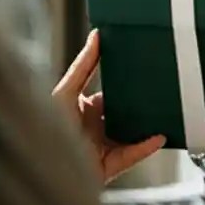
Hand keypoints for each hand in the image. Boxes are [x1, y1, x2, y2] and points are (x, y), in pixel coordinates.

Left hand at [53, 29, 165, 182]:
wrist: (42, 167)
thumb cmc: (45, 129)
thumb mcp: (65, 91)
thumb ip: (82, 66)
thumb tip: (95, 38)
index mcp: (82, 110)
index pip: (108, 93)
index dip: (122, 83)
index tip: (138, 69)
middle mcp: (93, 129)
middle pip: (123, 114)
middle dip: (139, 106)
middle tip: (155, 91)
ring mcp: (102, 148)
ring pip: (132, 135)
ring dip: (147, 127)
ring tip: (162, 114)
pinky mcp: (109, 166)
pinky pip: (133, 155)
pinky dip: (146, 147)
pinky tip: (158, 137)